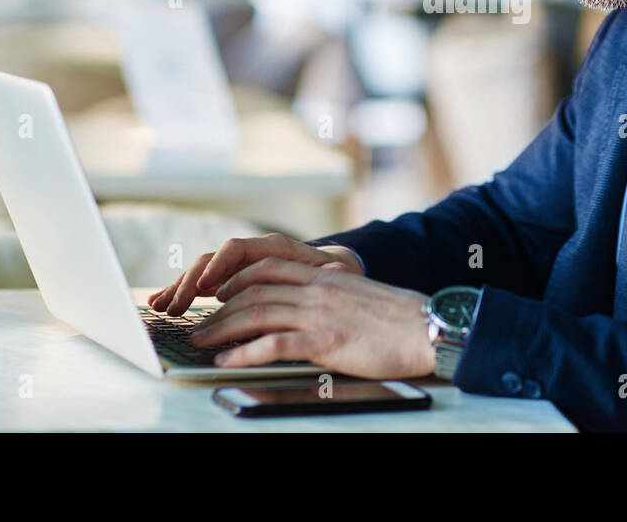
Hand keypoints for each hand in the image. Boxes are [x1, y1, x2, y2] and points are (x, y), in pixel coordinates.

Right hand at [147, 233, 362, 315]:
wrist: (330, 271)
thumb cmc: (330, 274)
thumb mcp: (331, 275)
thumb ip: (328, 274)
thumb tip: (337, 270)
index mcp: (273, 248)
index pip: (237, 249)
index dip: (220, 266)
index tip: (206, 285)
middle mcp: (250, 254)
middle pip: (212, 261)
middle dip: (190, 283)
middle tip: (175, 307)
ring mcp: (236, 267)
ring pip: (201, 272)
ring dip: (180, 289)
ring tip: (161, 308)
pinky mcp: (229, 281)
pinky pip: (200, 284)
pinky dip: (181, 292)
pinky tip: (160, 304)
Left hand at [189, 257, 435, 379]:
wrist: (427, 328)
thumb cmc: (399, 318)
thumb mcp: (359, 294)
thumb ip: (331, 293)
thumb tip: (311, 305)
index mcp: (324, 276)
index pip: (267, 268)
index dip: (236, 279)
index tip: (218, 293)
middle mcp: (316, 289)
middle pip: (253, 292)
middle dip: (219, 309)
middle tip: (199, 325)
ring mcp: (318, 314)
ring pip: (256, 314)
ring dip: (222, 330)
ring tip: (202, 342)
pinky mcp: (324, 341)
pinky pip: (273, 345)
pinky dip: (245, 352)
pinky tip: (228, 360)